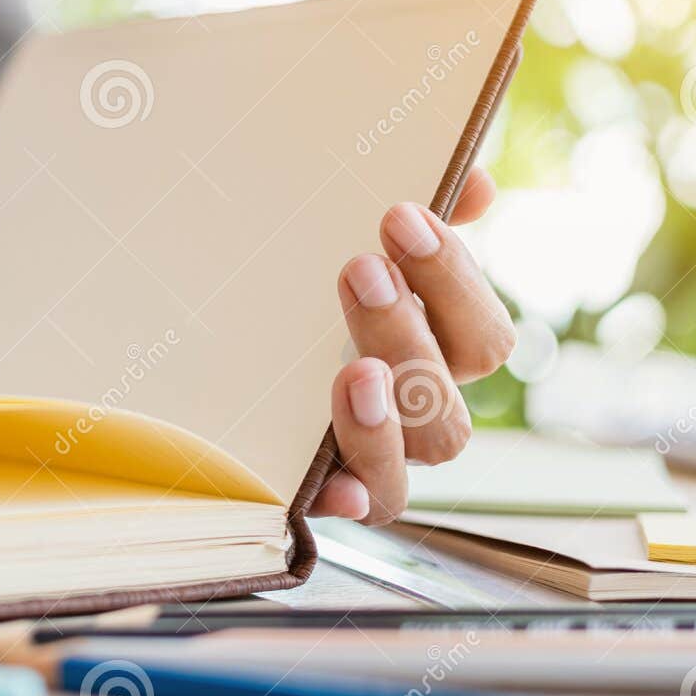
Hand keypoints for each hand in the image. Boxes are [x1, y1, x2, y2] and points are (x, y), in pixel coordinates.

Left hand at [313, 170, 512, 523]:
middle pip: (449, 405)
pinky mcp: (321, 490)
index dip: (453, 282)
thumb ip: (413, 222)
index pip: (483, 339)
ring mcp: (370, 460)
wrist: (212, 347)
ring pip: (410, 465)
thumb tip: (470, 184)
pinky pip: (350, 511)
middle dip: (409, 334)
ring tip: (350, 370)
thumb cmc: (301, 285)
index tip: (399, 217)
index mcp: (436, 354)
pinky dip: (347, 500)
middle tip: (360, 269)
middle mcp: (413, 416)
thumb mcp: (342, 239)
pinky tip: (333, 488)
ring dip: (385, 417)